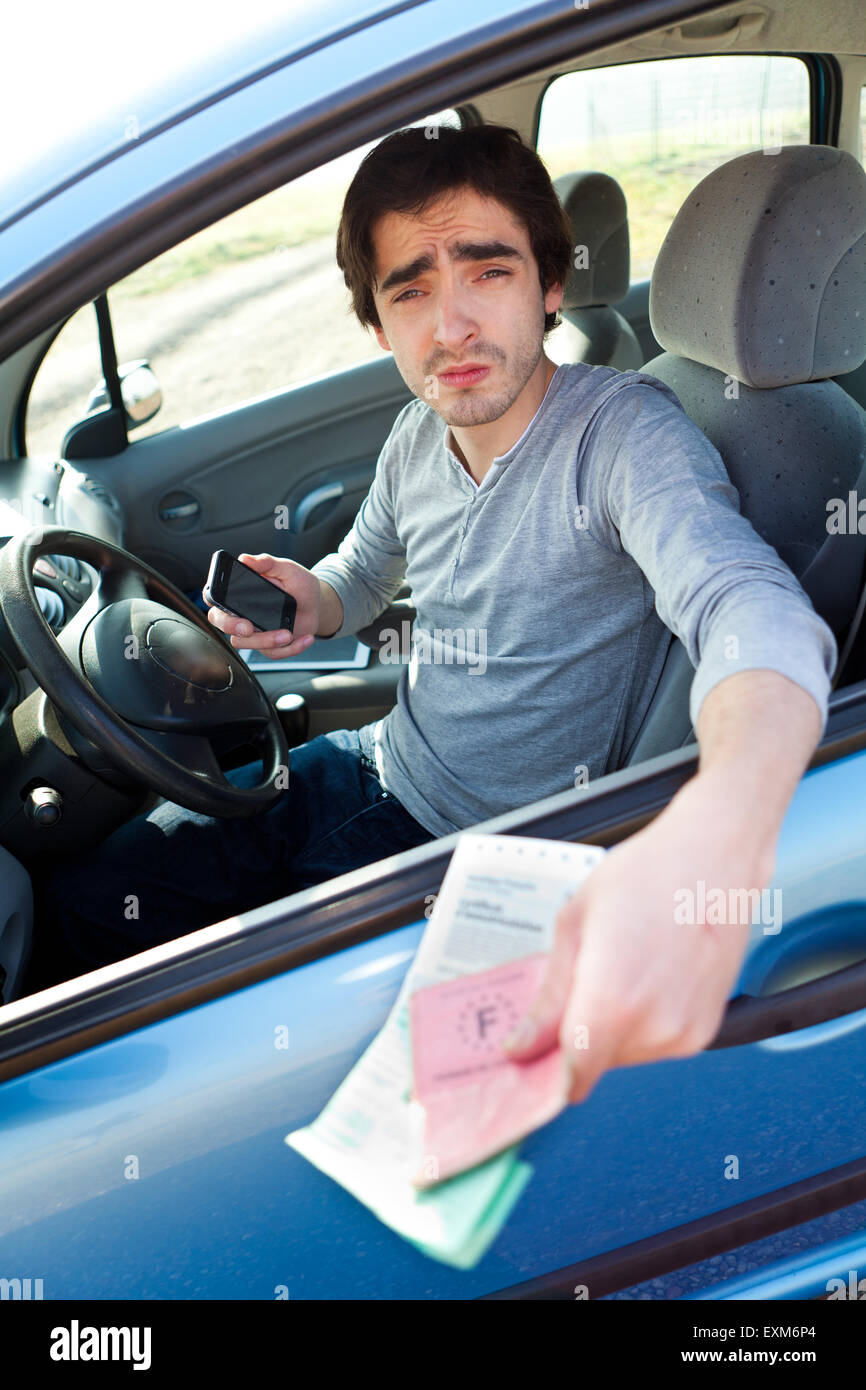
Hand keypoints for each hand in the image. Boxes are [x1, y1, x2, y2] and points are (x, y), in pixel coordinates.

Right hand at [204, 552, 319, 659]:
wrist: (316, 604)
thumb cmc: (298, 585)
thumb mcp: (286, 569)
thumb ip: (267, 563)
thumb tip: (246, 559)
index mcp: (239, 592)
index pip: (214, 596)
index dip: (213, 601)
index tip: (225, 604)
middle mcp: (241, 613)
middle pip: (223, 624)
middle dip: (232, 627)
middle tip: (248, 627)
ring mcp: (253, 632)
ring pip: (245, 643)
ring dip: (267, 640)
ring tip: (288, 633)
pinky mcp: (268, 646)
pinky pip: (272, 653)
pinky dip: (291, 648)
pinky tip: (305, 639)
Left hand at [502, 775, 772, 1102]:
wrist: (713, 857)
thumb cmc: (646, 876)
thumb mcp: (574, 926)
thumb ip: (549, 998)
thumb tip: (522, 1046)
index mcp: (612, 1005)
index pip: (571, 1078)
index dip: (548, 1070)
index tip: (534, 1055)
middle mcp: (654, 1029)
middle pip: (596, 1062)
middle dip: (579, 1033)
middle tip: (584, 977)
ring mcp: (686, 1033)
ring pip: (627, 1054)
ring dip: (612, 1026)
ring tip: (623, 965)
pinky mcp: (707, 1028)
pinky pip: (658, 1042)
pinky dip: (644, 1020)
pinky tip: (647, 972)